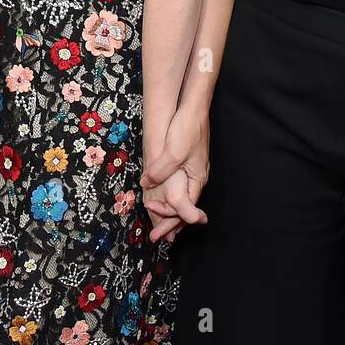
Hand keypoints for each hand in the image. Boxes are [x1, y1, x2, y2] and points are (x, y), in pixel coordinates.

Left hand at [142, 107, 209, 240]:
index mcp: (197, 179)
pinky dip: (170, 197)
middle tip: (155, 237)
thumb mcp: (173, 152)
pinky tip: (161, 197)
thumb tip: (146, 183)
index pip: (184, 210)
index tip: (154, 228)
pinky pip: (179, 186)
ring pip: (181, 197)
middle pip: (184, 207)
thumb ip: (160, 172)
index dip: (169, 221)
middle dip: (170, 223)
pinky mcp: (189, 162)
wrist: (195, 106)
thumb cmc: (187, 128)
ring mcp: (194, 170)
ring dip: (170, 211)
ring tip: (157, 225)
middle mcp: (197, 177)